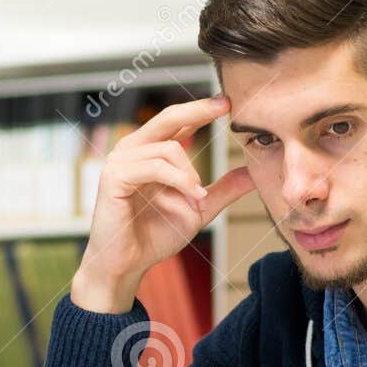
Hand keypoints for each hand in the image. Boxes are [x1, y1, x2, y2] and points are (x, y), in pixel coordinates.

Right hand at [71, 95, 254, 313]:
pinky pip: (154, 167)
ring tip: (199, 198)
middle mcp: (132, 149)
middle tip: (226, 105)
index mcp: (150, 152)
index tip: (229, 102)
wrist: (127, 264)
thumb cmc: (155, 235)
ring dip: (192, 175)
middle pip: (168, 117)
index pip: (177, 121)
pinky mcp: (114, 176)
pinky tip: (192, 195)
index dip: (201, 109)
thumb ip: (223, 189)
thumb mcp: (198, 208)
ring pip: (168, 148)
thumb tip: (252, 172)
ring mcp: (120, 160)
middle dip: (198, 110)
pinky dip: (179, 180)